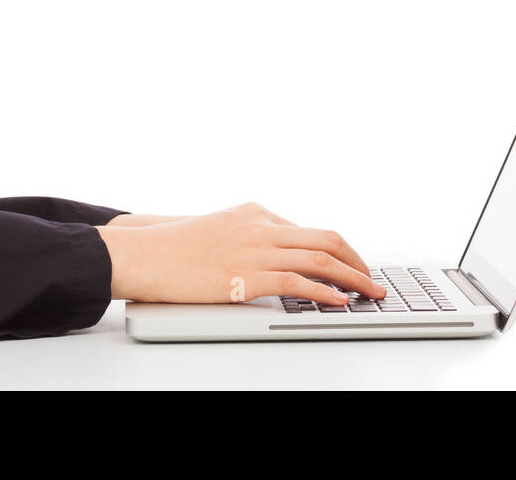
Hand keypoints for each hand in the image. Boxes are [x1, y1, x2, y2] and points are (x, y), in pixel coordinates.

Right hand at [95, 201, 385, 305]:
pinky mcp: (244, 274)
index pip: (309, 230)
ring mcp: (253, 248)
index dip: (339, 251)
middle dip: (356, 261)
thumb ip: (248, 241)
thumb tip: (276, 264)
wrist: (142, 254)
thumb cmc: (173, 249)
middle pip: (325, 239)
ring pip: (319, 258)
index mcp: (254, 212)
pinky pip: (296, 281)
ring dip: (352, 278)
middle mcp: (259, 224)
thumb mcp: (218, 233)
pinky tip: (339, 302)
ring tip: (369, 294)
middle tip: (373, 281)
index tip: (354, 268)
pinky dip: (324, 292)